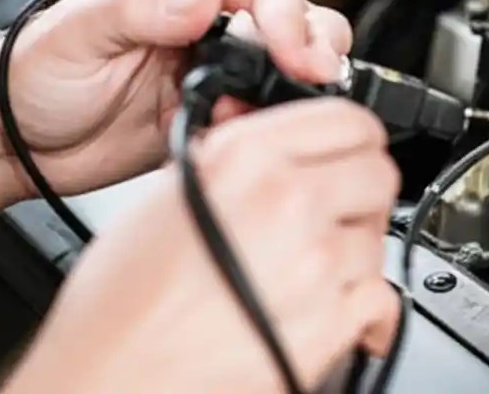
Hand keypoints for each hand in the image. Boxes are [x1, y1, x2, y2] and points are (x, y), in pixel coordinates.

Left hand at [0, 0, 352, 197]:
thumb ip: (140, 7)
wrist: (15, 138)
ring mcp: (221, 71)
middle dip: (316, 49)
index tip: (297, 54)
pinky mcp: (220, 115)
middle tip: (313, 80)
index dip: (289, 21)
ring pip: (293, 69)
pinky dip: (272, 128)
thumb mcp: (79, 31)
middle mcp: (213, 23)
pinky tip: (247, 138)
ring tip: (266, 115)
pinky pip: (267, 118)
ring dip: (298, 91)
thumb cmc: (34, 71)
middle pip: (297, 22)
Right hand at [3, 98, 401, 392]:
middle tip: (334, 210)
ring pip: (378, 238)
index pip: (350, 120)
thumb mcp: (171, 191)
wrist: (107, 378)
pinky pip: (381, 298)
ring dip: (353, 251)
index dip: (352, 137)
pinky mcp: (331, 325)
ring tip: (304, 269)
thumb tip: (287, 145)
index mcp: (246, 159)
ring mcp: (317, 265)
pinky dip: (360, 305)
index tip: (348, 153)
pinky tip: (324, 306)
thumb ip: (241, 157)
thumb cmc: (120, 300)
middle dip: (359, 191)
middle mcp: (288, 203)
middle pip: (379, 175)